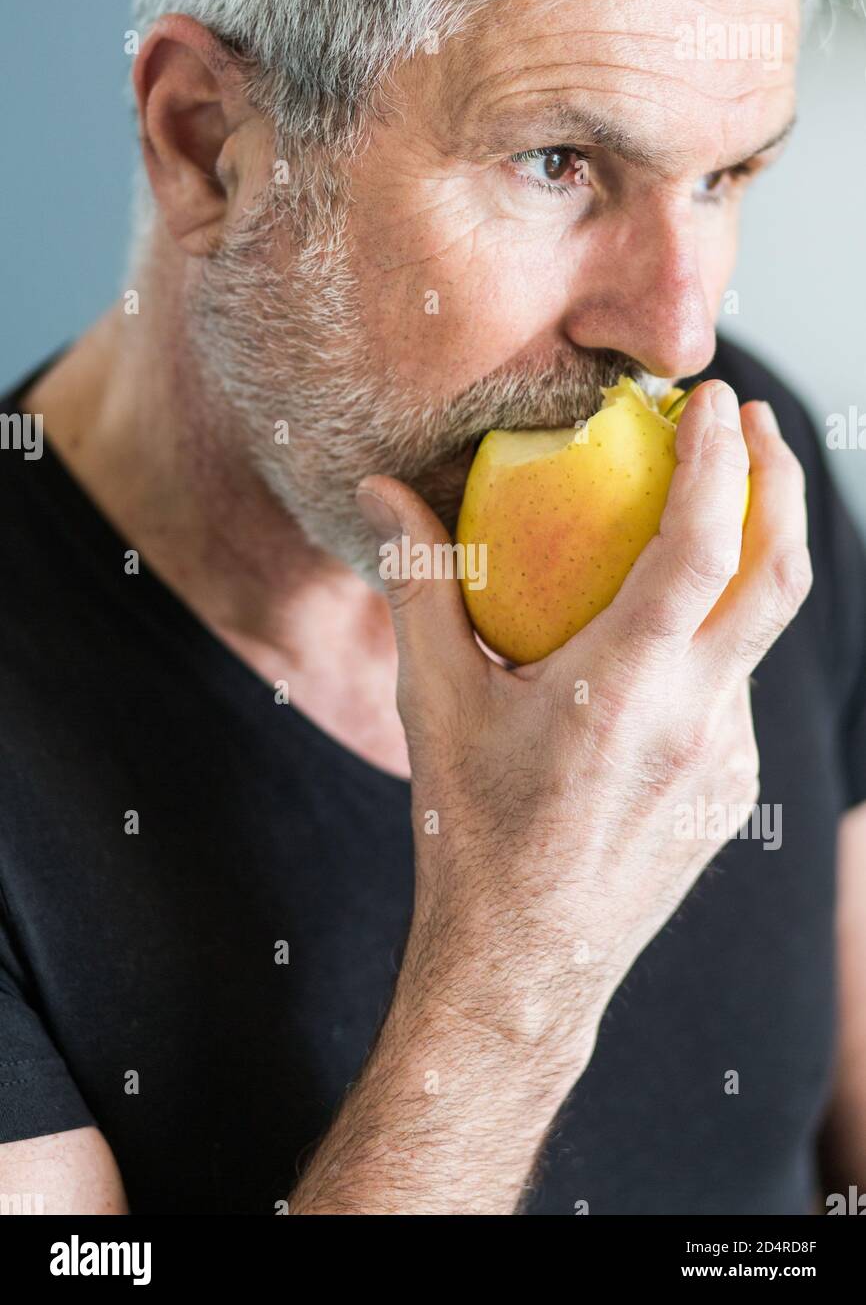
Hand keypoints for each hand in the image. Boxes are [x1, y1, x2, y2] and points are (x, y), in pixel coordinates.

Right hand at [356, 381, 811, 1068]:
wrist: (524, 963)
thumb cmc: (468, 830)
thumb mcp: (433, 702)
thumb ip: (421, 584)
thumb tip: (383, 492)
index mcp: (625, 690)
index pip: (702, 546)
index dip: (720, 460)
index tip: (715, 401)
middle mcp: (698, 722)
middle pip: (779, 575)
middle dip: (780, 481)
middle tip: (752, 421)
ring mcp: (729, 762)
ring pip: (758, 635)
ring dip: (746, 560)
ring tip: (702, 512)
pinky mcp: (736, 792)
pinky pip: (738, 690)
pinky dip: (716, 636)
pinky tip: (662, 636)